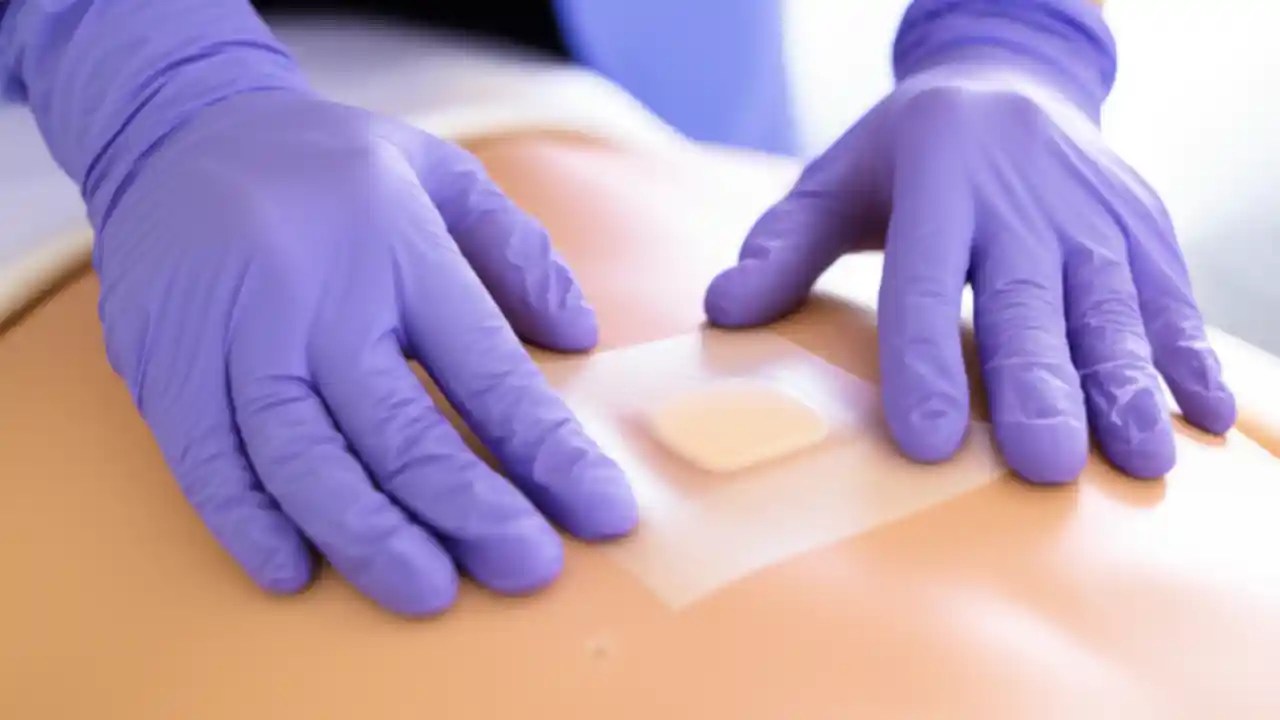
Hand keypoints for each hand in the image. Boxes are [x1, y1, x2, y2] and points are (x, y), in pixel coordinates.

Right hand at [97, 90, 636, 614]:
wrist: (181, 130)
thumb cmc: (332, 167)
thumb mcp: (441, 173)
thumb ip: (517, 251)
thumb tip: (581, 336)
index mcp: (400, 244)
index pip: (488, 368)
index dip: (548, 451)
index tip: (602, 513)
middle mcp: (317, 291)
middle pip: (397, 426)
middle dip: (470, 509)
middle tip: (528, 570)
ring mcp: (234, 330)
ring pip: (302, 457)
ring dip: (367, 536)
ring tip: (428, 592)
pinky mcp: (165, 361)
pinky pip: (205, 459)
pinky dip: (246, 522)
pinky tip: (294, 571)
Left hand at [705, 0, 1234, 482]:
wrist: (1011, 80)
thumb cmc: (905, 154)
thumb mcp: (835, 180)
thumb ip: (782, 245)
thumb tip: (723, 310)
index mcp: (938, 180)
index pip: (923, 281)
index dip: (924, 361)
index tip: (925, 443)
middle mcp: (1022, 195)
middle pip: (1026, 300)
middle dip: (1036, 384)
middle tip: (1039, 465)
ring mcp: (1092, 209)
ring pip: (1110, 303)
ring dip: (1125, 383)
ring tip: (1136, 460)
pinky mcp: (1143, 222)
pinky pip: (1171, 293)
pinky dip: (1189, 353)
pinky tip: (1203, 416)